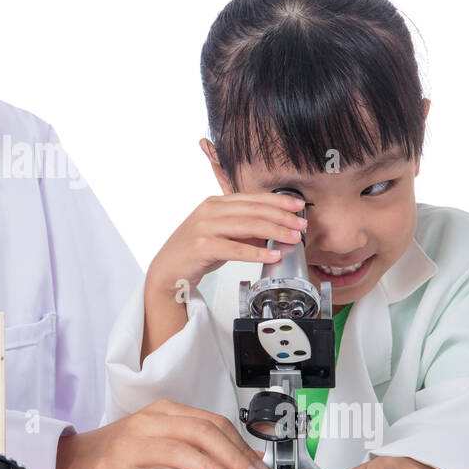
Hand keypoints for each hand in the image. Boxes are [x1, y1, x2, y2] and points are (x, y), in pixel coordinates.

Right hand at [55, 399, 273, 468]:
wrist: (70, 463)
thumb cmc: (120, 456)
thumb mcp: (163, 447)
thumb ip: (199, 452)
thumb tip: (244, 461)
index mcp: (161, 413)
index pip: (209, 422)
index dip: (238, 444)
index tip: (257, 466)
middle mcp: (145, 424)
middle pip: (198, 432)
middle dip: (231, 455)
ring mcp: (126, 447)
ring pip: (174, 451)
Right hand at [142, 191, 307, 360]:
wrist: (167, 270)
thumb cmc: (195, 253)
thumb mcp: (223, 237)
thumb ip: (246, 232)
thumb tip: (276, 232)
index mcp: (215, 203)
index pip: (253, 198)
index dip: (278, 200)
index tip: (298, 205)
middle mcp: (210, 211)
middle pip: (253, 210)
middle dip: (282, 216)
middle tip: (301, 225)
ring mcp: (204, 227)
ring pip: (247, 226)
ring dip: (274, 232)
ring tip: (292, 238)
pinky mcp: (201, 246)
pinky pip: (235, 248)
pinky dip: (256, 252)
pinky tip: (272, 255)